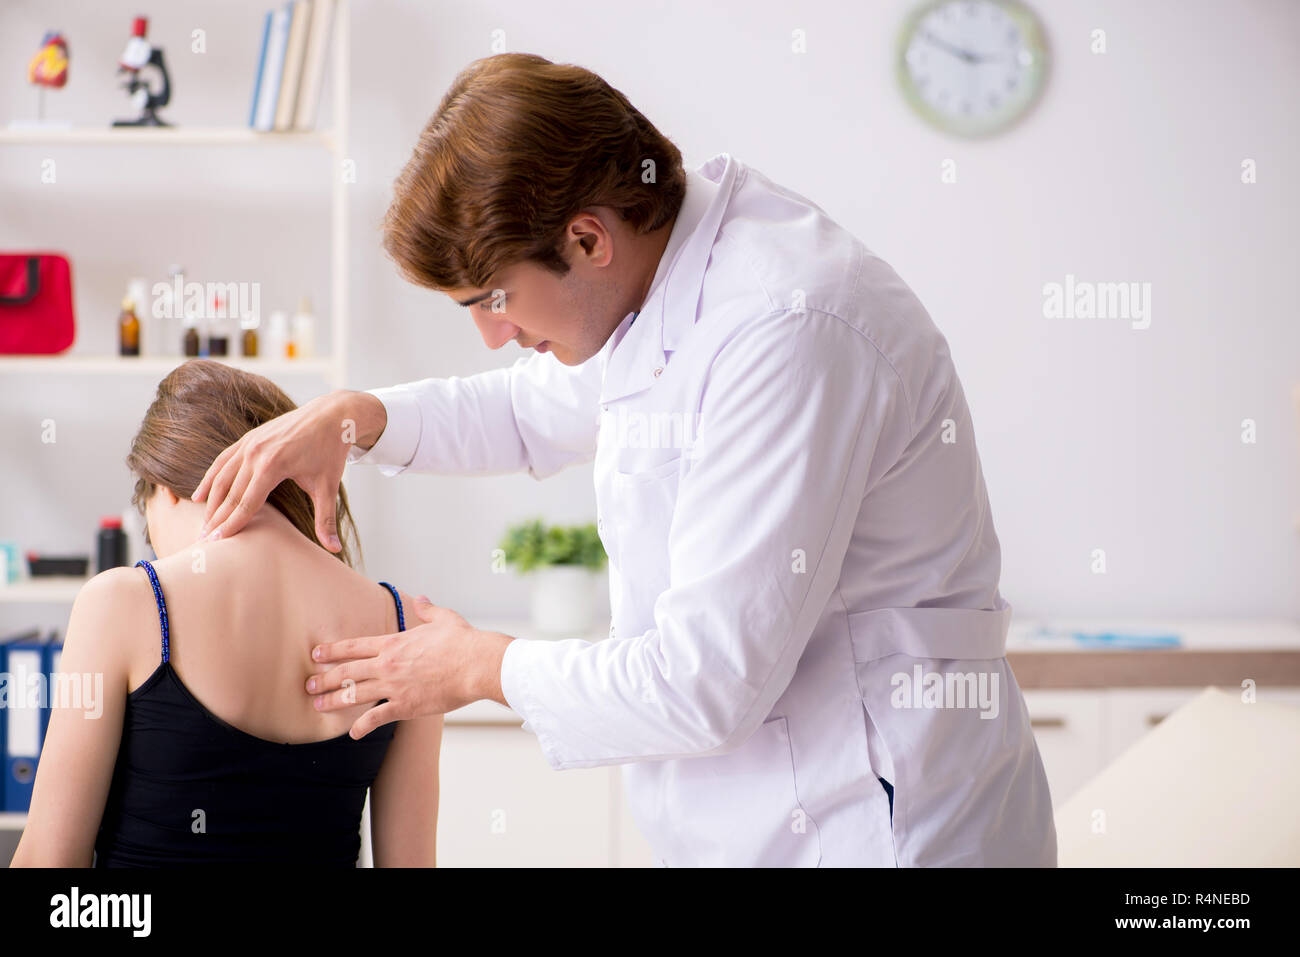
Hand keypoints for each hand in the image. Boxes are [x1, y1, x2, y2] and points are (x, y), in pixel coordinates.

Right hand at [191, 390, 383, 549]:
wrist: (332, 416)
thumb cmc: (330, 452)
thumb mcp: (328, 487)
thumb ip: (326, 520)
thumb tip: (334, 549)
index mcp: (273, 466)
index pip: (247, 503)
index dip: (231, 524)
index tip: (217, 542)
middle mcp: (256, 453)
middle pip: (230, 493)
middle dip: (216, 518)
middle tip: (204, 541)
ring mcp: (249, 443)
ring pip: (221, 477)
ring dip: (210, 501)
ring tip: (203, 524)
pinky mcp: (248, 438)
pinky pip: (223, 461)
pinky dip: (210, 478)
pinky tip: (200, 496)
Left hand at [306, 596, 514, 738]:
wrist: (476, 664)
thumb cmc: (462, 641)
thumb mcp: (444, 618)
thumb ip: (428, 610)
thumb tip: (421, 600)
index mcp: (393, 643)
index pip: (354, 647)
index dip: (332, 651)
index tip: (316, 655)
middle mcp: (387, 665)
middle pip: (347, 672)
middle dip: (324, 679)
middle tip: (308, 685)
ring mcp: (394, 686)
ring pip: (354, 694)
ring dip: (333, 701)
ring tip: (318, 706)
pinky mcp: (405, 706)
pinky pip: (376, 718)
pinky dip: (362, 727)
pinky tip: (352, 733)